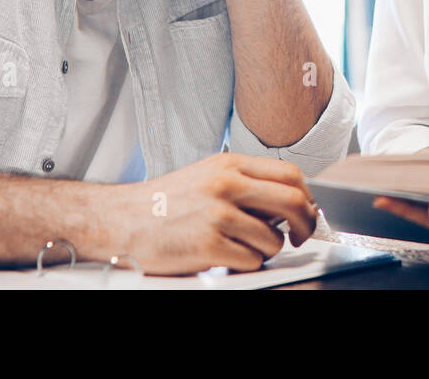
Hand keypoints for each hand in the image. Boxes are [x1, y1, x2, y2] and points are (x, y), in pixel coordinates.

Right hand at [104, 152, 316, 274]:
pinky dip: (246, 264)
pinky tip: (226, 257)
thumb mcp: (208, 175)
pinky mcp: (209, 245)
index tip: (307, 211)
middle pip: (293, 203)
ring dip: (267, 250)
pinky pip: (251, 261)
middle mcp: (226, 186)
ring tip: (243, 246)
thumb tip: (290, 201)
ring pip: (273, 239)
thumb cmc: (165, 201)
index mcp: (230, 165)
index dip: (307, 196)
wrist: (121, 219)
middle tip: (300, 236)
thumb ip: (246, 182)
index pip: (290, 174)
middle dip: (305, 224)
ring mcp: (218, 215)